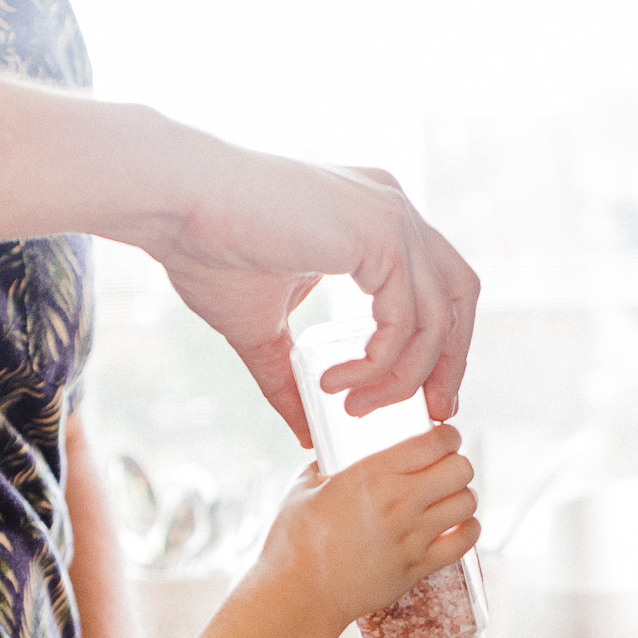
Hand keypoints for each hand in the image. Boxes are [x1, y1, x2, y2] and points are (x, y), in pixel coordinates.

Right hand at [151, 145, 478, 445]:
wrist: (177, 204)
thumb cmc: (206, 250)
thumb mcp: (260, 330)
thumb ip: (289, 376)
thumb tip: (305, 433)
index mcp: (373, 221)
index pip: (437, 285)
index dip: (440, 345)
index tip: (421, 397)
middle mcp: (393, 210)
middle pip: (461, 295)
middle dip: (451, 360)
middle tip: (430, 412)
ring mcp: (392, 216)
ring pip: (437, 318)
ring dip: (401, 377)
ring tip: (350, 404)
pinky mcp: (379, 233)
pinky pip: (405, 321)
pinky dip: (378, 363)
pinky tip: (334, 382)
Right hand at [256, 422, 479, 633]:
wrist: (298, 595)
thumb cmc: (294, 542)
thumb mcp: (303, 489)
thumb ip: (327, 467)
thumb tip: (336, 457)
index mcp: (372, 475)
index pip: (436, 442)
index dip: (446, 436)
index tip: (440, 440)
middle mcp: (399, 502)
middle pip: (461, 469)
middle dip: (455, 465)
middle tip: (441, 470)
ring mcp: (412, 537)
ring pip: (467, 503)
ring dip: (460, 497)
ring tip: (445, 500)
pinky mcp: (417, 567)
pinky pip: (465, 542)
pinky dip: (466, 530)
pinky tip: (452, 528)